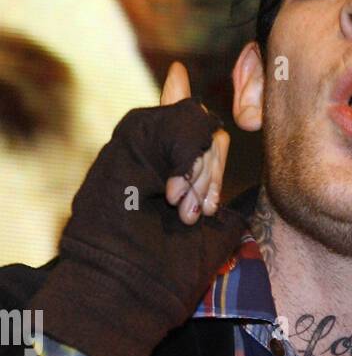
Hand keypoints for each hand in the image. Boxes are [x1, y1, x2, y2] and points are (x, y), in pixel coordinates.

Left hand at [34, 65, 246, 355]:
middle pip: (203, 128)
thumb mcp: (131, 154)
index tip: (177, 75)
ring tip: (184, 212)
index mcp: (145, 149)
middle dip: (192, 156)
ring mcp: (197, 191)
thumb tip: (186, 82)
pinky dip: (216, 191)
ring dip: (204, 177)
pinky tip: (201, 213)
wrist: (129, 279)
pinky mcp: (219, 218)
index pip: (175, 108)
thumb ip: (168, 124)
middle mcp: (173, 165)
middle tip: (172, 194)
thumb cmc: (115, 220)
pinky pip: (232, 184)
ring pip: (218, 152)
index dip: (178, 95)